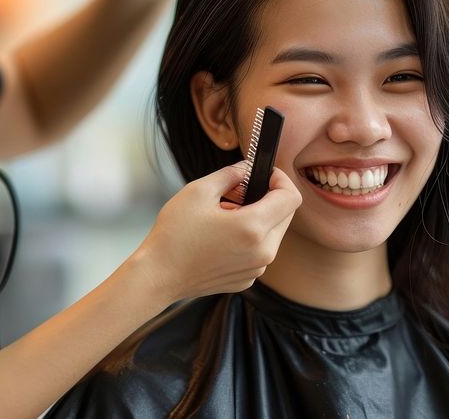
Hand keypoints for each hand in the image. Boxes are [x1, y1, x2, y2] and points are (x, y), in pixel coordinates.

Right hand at [131, 163, 300, 303]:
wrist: (157, 276)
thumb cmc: (174, 236)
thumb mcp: (199, 191)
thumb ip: (231, 174)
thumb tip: (247, 168)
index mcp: (253, 228)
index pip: (291, 197)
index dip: (281, 180)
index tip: (265, 175)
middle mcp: (262, 252)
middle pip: (285, 215)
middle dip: (267, 198)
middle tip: (236, 194)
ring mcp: (256, 270)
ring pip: (273, 234)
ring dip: (258, 219)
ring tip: (225, 216)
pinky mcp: (247, 280)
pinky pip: (260, 252)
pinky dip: (249, 239)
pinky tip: (222, 237)